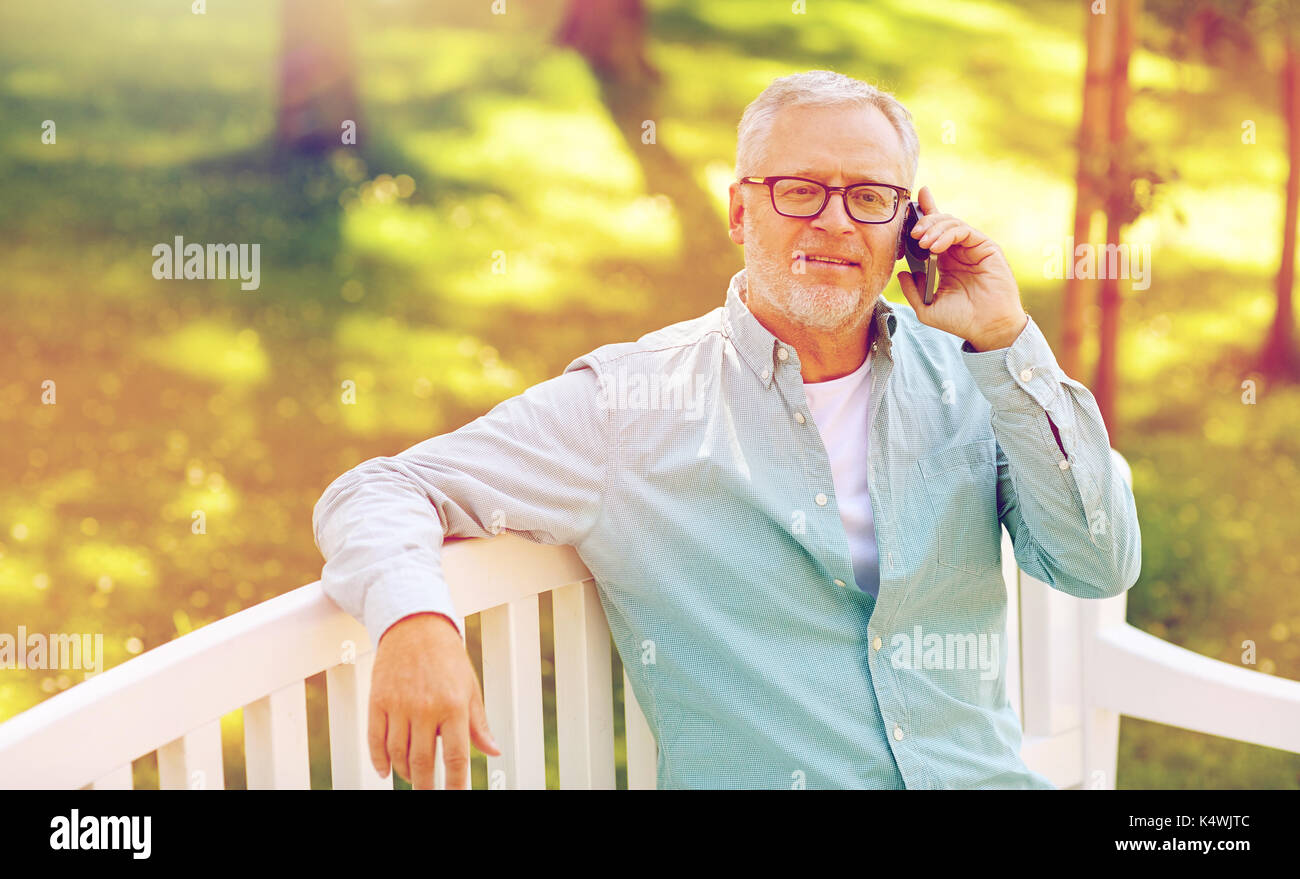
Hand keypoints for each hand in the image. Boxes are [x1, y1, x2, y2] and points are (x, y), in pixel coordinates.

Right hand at [368, 612, 500, 788]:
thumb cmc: (448, 658)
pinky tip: (386, 770)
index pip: (456, 757)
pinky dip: (379, 760)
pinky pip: (375, 740)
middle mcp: (425, 708)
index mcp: (453, 706)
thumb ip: (479, 724)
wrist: (415, 626)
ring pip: (398, 754)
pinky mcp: (377, 701)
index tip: (456, 796)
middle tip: (428, 793)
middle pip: (422, 762)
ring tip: (413, 777)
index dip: (455, 784)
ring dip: (405, 773)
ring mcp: (398, 705)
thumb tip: (493, 752)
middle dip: (425, 785)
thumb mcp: (470, 688)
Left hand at [897, 186, 1027, 351]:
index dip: (922, 214)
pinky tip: (935, 247)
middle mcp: (958, 251)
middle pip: (940, 222)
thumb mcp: (927, 308)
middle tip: (912, 232)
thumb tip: (901, 273)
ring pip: (951, 223)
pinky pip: (964, 231)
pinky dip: (948, 234)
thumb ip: (912, 291)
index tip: (909, 204)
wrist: (987, 327)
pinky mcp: (985, 247)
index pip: (932, 232)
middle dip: (924, 221)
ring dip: (933, 229)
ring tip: (922, 243)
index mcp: (944, 261)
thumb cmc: (960, 320)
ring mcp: (972, 248)